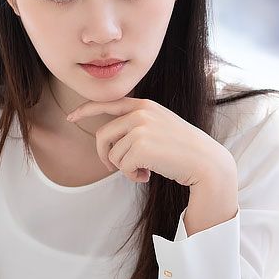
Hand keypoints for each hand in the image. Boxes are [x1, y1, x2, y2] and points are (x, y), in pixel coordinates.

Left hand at [66, 98, 235, 188]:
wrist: (205, 162)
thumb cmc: (185, 150)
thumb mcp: (162, 127)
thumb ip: (139, 126)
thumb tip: (111, 143)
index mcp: (145, 105)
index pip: (109, 103)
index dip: (86, 110)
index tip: (73, 117)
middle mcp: (140, 113)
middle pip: (103, 135)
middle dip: (105, 155)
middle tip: (116, 169)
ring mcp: (140, 129)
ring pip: (112, 154)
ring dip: (125, 169)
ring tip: (145, 171)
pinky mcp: (140, 146)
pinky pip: (122, 166)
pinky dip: (131, 176)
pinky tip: (147, 176)